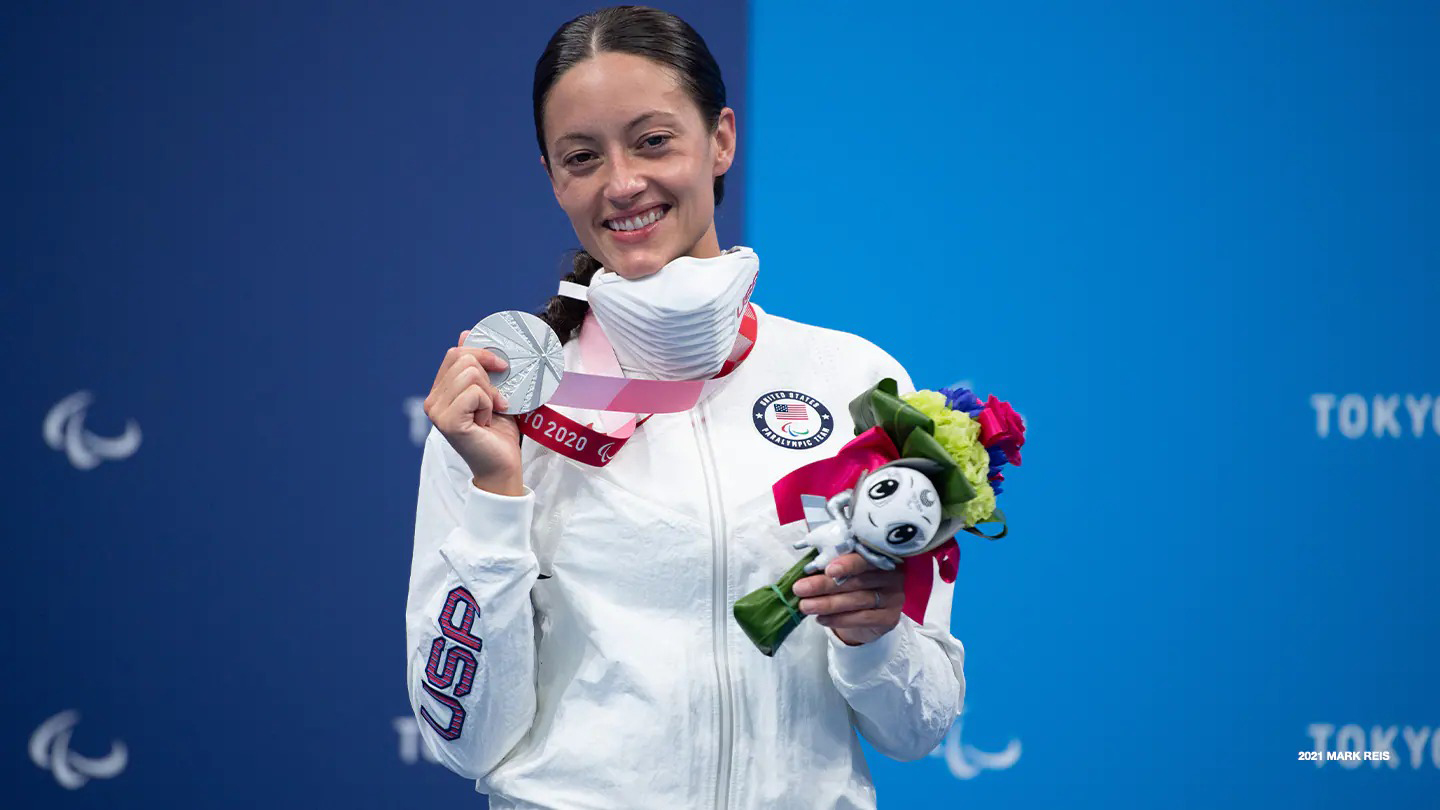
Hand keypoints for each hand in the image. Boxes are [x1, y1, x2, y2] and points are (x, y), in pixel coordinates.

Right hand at [423, 330, 522, 494]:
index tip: (502, 369)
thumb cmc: (499, 432)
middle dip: (489, 376)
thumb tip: (465, 333)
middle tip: (495, 401)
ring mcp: (437, 412)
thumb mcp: (491, 391)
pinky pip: (475, 393)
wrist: (504, 465)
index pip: (455, 353)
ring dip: (490, 393)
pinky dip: (489, 404)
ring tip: (490, 413)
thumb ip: (478, 367)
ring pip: (471, 374)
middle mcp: (432, 401)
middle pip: (463, 359)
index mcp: (440, 391)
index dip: (483, 354)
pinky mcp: (448, 422)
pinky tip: (487, 421)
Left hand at [792, 552, 904, 645]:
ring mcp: (894, 597)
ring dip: (827, 604)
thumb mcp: (844, 571)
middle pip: (857, 580)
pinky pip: (862, 618)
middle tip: (801, 589)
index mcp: (881, 556)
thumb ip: (832, 565)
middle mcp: (892, 575)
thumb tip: (808, 567)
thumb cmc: (852, 586)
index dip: (847, 564)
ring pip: (857, 600)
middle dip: (825, 585)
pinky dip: (838, 619)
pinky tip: (821, 619)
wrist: (867, 618)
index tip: (827, 570)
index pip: (864, 558)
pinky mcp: (890, 618)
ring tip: (805, 606)